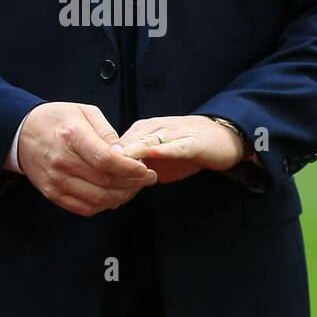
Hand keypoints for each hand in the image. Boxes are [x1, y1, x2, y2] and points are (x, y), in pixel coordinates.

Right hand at [18, 102, 157, 215]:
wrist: (21, 133)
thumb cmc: (55, 119)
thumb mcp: (84, 112)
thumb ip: (107, 132)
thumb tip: (124, 154)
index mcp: (72, 136)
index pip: (106, 160)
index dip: (130, 169)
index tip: (145, 169)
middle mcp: (62, 161)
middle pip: (106, 182)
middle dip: (133, 183)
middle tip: (148, 178)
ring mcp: (56, 181)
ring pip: (98, 199)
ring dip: (122, 196)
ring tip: (134, 187)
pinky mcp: (53, 194)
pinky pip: (85, 208)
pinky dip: (104, 205)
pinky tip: (114, 195)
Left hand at [114, 115, 243, 183]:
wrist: (223, 135)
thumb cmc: (187, 148)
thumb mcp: (158, 160)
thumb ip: (137, 171)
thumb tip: (114, 188)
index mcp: (141, 132)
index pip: (116, 149)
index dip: (105, 167)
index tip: (92, 184)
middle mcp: (152, 129)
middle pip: (126, 146)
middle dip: (114, 165)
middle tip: (101, 184)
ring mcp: (172, 133)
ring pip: (146, 143)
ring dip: (132, 159)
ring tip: (118, 173)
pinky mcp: (191, 142)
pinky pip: (174, 146)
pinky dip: (162, 151)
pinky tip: (152, 156)